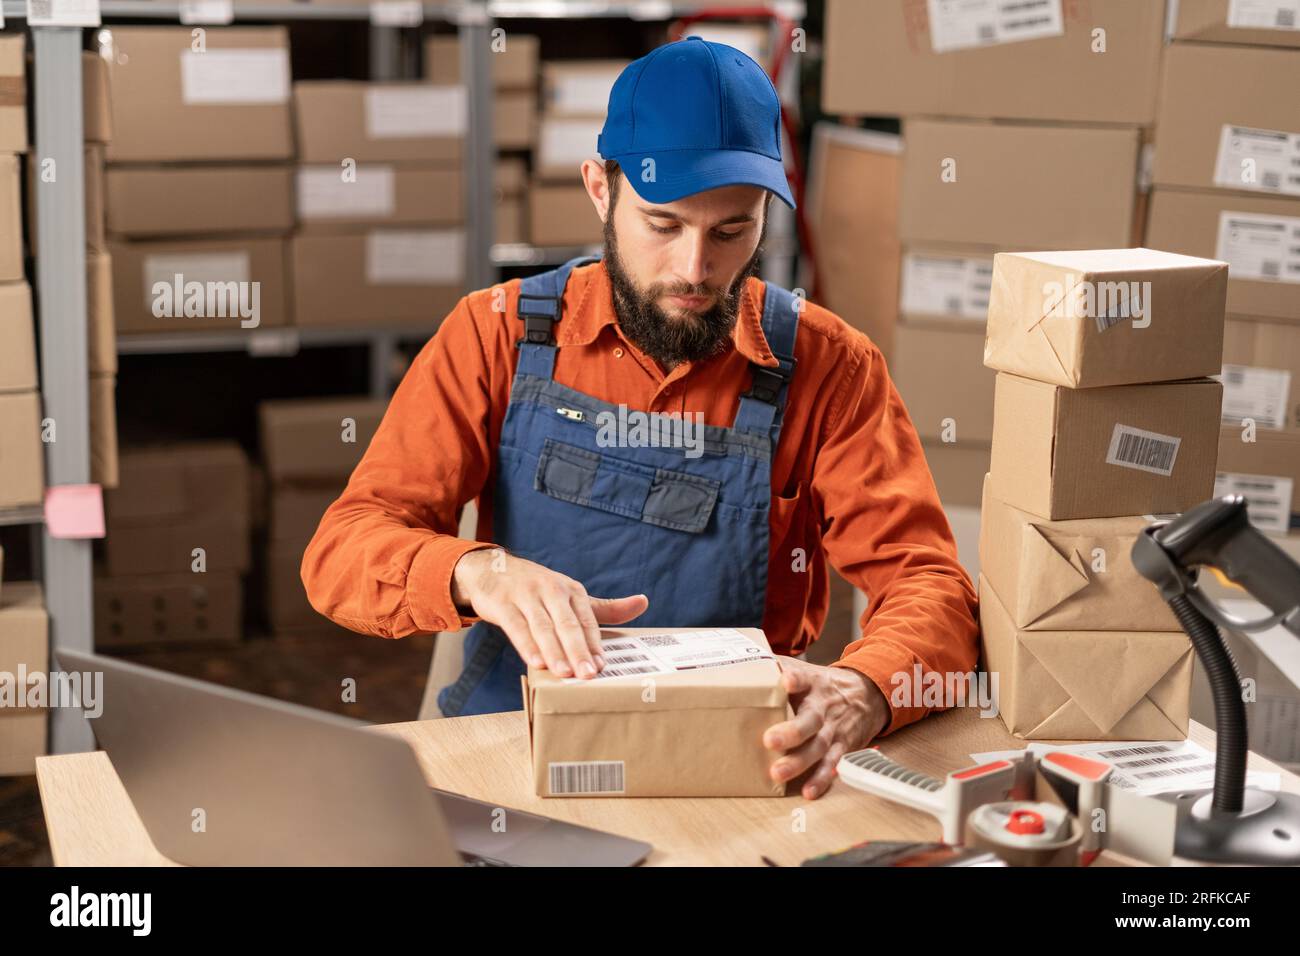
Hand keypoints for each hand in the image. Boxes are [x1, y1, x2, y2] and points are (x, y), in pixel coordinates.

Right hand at [451, 548, 647, 678]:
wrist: (492, 570)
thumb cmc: (538, 590)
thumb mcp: (570, 595)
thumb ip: (604, 609)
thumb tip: (643, 602)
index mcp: (571, 590)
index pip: (586, 620)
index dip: (594, 644)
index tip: (603, 666)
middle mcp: (550, 590)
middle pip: (567, 623)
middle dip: (578, 650)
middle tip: (588, 674)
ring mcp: (525, 596)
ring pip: (542, 627)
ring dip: (554, 651)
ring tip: (565, 674)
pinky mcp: (502, 603)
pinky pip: (516, 626)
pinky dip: (526, 645)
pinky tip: (536, 663)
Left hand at [763, 657, 889, 799]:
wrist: (866, 694)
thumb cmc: (822, 685)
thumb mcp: (805, 670)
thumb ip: (775, 666)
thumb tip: (742, 662)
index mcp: (813, 683)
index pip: (805, 677)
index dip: (796, 678)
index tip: (787, 680)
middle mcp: (823, 707)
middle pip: (810, 719)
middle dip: (791, 732)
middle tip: (770, 740)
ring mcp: (833, 729)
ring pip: (818, 746)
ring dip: (799, 762)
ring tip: (778, 773)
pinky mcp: (841, 747)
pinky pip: (831, 764)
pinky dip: (821, 779)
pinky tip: (809, 791)